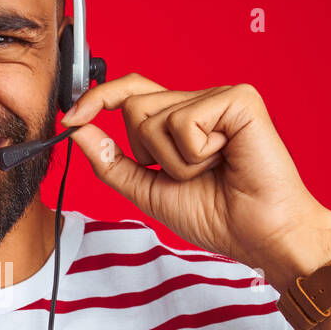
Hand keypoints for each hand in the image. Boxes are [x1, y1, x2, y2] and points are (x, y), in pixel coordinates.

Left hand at [60, 75, 330, 291]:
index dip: (97, 99)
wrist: (260, 235)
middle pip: (135, 105)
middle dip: (148, 152)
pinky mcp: (239, 99)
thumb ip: (112, 161)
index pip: (130, 93)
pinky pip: (184, 121)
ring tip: (211, 171)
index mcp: (181, 120)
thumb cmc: (218, 216)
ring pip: (155, 117)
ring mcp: (220, 97)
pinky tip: (225, 160)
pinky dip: (195, 154)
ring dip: (176, 161)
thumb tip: (77, 130)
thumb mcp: (148, 190)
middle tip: (188, 173)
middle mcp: (200, 102)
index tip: (70, 117)